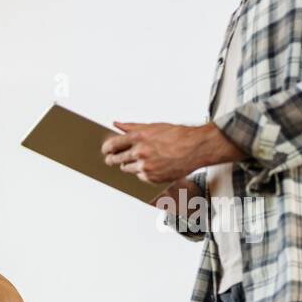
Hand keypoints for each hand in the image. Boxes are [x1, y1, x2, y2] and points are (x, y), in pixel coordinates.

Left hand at [101, 121, 243, 185]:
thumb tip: (116, 124)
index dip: (106, 148)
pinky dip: (143, 171)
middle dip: (113, 158)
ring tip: (142, 158)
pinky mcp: (151, 178)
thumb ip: (131, 127)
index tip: (105, 150)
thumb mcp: (153, 126)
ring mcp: (145, 167)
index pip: (112, 145)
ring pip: (126, 168)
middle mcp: (140, 153)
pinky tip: (154, 164)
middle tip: (113, 157)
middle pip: (115, 159)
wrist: (196, 148)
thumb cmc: (177, 135)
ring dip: (129, 164)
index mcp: (139, 138)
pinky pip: (139, 176)